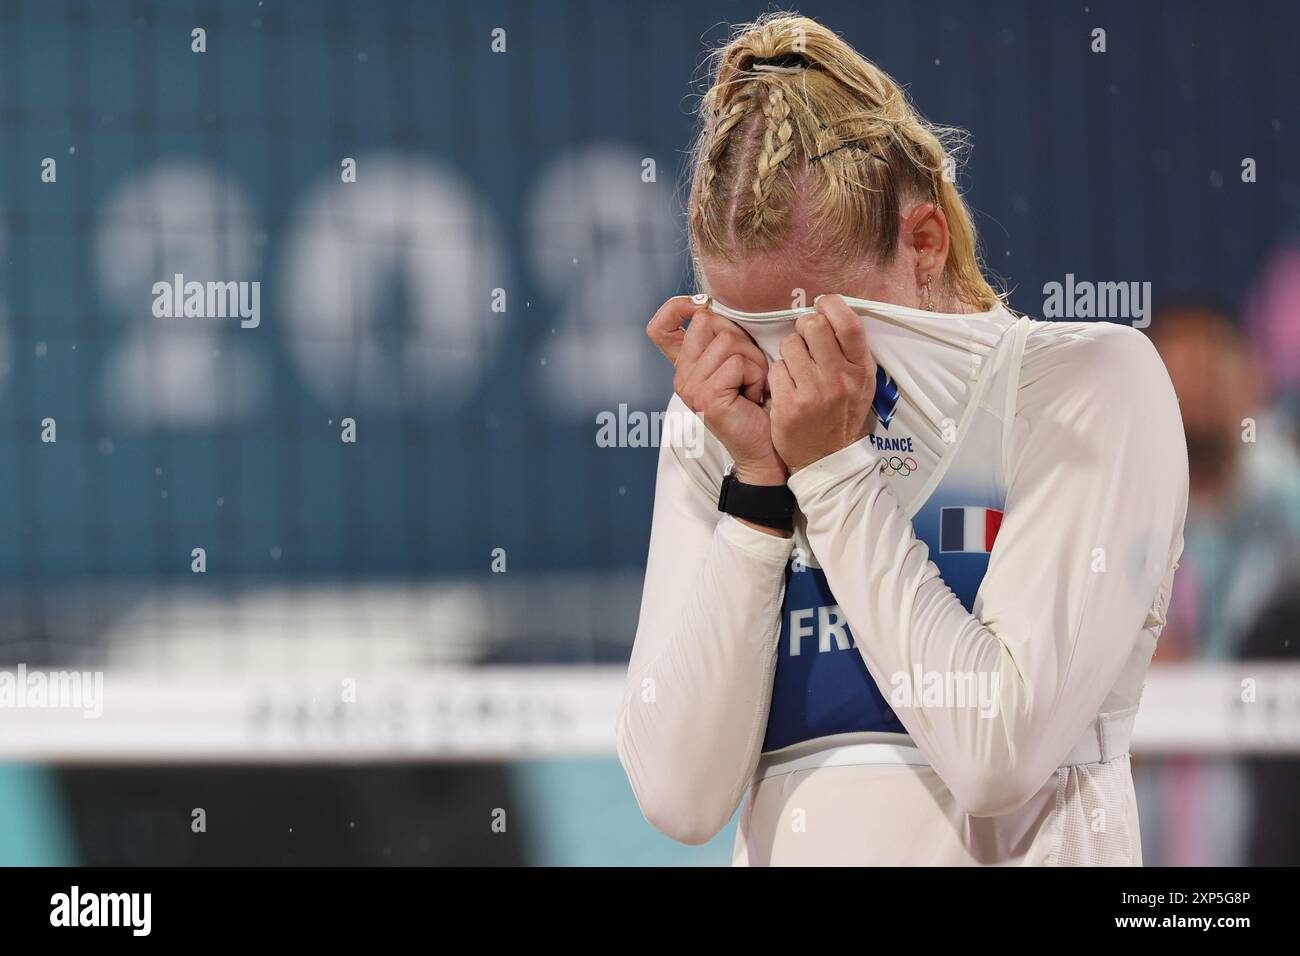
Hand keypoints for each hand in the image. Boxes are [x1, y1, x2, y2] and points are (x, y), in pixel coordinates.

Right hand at [647, 296, 786, 484]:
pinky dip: (756, 377)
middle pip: (708, 322)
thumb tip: (713, 305)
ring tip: (753, 386)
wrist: (765, 448)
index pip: (659, 327)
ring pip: (728, 341)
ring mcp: (690, 387)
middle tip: (748, 369)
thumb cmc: (757, 403)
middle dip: (740, 338)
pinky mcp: (706, 397)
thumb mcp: (737, 362)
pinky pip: (738, 363)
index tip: (702, 305)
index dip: (676, 307)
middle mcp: (681, 377)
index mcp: (685, 366)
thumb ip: (721, 338)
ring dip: (753, 361)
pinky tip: (754, 397)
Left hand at [769, 294, 877, 472]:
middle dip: (804, 327)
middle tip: (804, 339)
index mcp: (861, 370)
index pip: (848, 323)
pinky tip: (785, 387)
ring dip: (789, 351)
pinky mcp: (789, 405)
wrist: (827, 459)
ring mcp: (813, 393)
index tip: (821, 306)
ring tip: (795, 367)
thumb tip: (834, 311)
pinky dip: (777, 374)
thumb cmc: (842, 415)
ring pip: (789, 344)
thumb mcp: (861, 383)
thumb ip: (852, 351)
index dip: (830, 306)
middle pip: (813, 326)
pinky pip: (775, 369)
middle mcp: (839, 379)